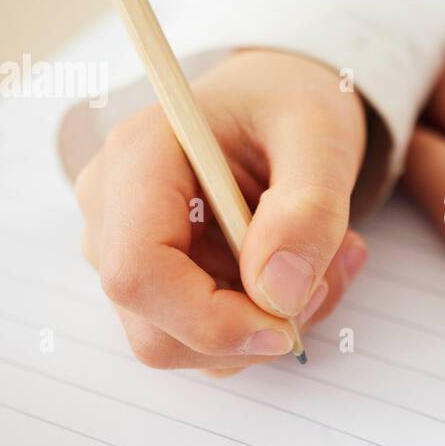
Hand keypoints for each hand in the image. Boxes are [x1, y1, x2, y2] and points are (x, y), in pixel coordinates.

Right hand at [75, 49, 368, 371]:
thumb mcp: (320, 135)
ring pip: (186, 343)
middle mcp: (113, 211)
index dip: (209, 319)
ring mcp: (126, 251)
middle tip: (328, 275)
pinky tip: (307, 268)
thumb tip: (279, 295)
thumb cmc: (289, 103)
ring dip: (270, 325)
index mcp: (138, 159)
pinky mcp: (157, 280)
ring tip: (331, 256)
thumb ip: (307, 209)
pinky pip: (207, 336)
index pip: (138, 272)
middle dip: (252, 327)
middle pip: (157, 327)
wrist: (277, 103)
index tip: (286, 325)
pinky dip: (266, 321)